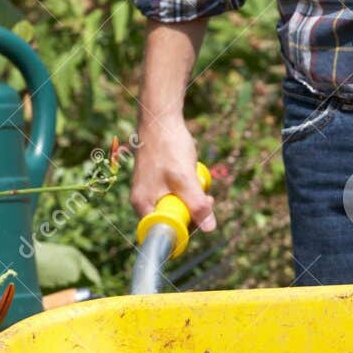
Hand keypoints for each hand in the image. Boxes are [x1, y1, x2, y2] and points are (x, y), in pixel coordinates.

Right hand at [130, 114, 215, 230]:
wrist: (160, 119)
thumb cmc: (167, 147)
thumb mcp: (185, 179)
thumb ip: (196, 204)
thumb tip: (209, 228)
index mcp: (143, 206)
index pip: (163, 233)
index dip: (184, 230)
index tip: (201, 219)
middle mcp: (144, 201)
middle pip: (171, 221)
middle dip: (192, 213)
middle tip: (208, 199)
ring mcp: (150, 191)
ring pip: (176, 206)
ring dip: (192, 200)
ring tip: (200, 184)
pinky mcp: (158, 182)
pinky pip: (176, 194)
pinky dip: (188, 189)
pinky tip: (193, 176)